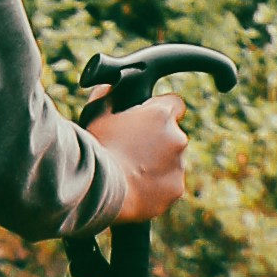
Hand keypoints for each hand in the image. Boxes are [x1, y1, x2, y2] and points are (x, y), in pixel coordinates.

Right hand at [88, 93, 188, 223]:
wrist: (99, 188)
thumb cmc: (97, 147)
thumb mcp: (97, 112)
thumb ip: (109, 94)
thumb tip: (112, 87)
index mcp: (160, 115)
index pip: (175, 103)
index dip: (161, 110)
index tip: (149, 119)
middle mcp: (177, 138)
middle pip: (172, 135)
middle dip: (157, 140)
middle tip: (132, 149)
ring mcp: (179, 166)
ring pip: (172, 161)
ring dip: (158, 163)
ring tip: (131, 171)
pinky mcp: (176, 189)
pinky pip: (169, 184)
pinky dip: (157, 186)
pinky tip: (137, 187)